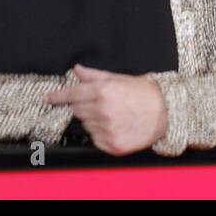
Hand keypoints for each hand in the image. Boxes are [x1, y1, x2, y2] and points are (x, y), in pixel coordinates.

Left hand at [44, 64, 168, 154]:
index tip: (49, 98)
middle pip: (77, 110)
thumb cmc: (145, 94)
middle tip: (98, 103)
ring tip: (112, 115)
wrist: (167, 113)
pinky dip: (101, 134)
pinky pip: (96, 140)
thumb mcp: (120, 79)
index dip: (59, 96)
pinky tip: (115, 126)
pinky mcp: (113, 145)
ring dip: (93, 120)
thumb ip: (95, 76)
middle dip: (83, 106)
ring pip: (86, 126)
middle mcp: (103, 111)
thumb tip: (77, 70)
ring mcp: (108, 130)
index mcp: (104, 91)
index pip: (72, 94)